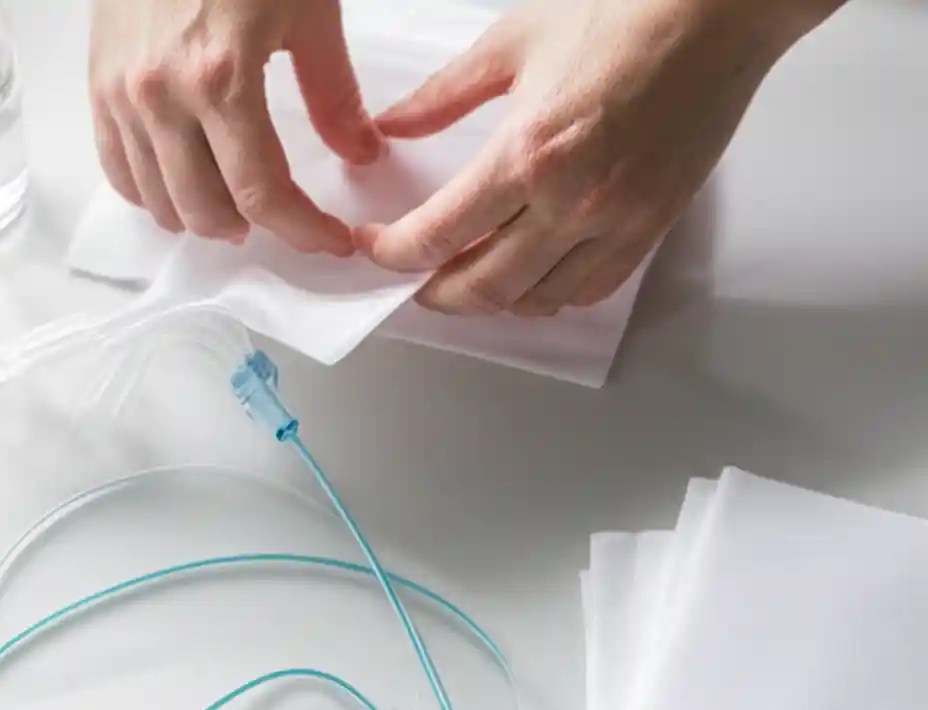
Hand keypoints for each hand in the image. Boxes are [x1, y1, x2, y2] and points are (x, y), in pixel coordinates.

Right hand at [89, 0, 382, 255]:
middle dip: (255, 229)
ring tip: (236, 210)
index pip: (262, 192)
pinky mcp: (99, 84)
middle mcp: (161, 97)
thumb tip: (361, 153)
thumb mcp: (308, 13)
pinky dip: (150, 193)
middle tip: (285, 220)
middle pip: (206, 209)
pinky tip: (180, 189)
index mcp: (221, 79)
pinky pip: (117, 168)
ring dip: (203, 218)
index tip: (329, 241)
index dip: (302, 230)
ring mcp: (121, 94)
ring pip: (158, 199)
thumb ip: (334, 94)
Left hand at [356, 0, 839, 314]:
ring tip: (465, 276)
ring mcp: (617, 222)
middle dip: (433, 292)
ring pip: (537, 299)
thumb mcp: (511, 44)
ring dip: (491, 300)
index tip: (375, 246)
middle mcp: (571, 203)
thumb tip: (392, 126)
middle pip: (482, 287)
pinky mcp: (651, 227)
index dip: (392, 253)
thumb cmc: (621, 14)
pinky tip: (529, 274)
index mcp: (526, 155)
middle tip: (412, 277)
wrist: (715, 14)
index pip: (438, 235)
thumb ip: (441, 96)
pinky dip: (549, 294)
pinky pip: (591, 290)